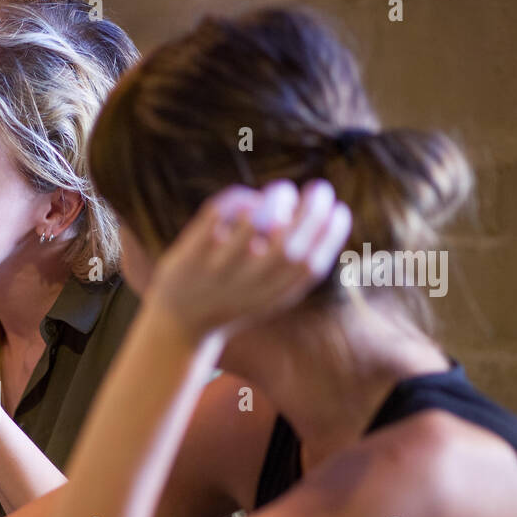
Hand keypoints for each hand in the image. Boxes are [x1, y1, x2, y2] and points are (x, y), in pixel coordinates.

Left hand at [146, 179, 351, 341]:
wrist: (178, 328)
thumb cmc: (230, 302)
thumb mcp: (266, 297)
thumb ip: (290, 271)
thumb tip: (321, 218)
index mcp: (271, 296)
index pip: (310, 267)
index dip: (330, 235)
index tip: (339, 210)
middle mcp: (246, 285)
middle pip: (288, 246)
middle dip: (312, 211)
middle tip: (319, 188)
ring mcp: (216, 270)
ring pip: (252, 224)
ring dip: (276, 199)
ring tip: (281, 191)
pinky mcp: (190, 255)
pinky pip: (216, 217)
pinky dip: (238, 199)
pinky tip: (248, 199)